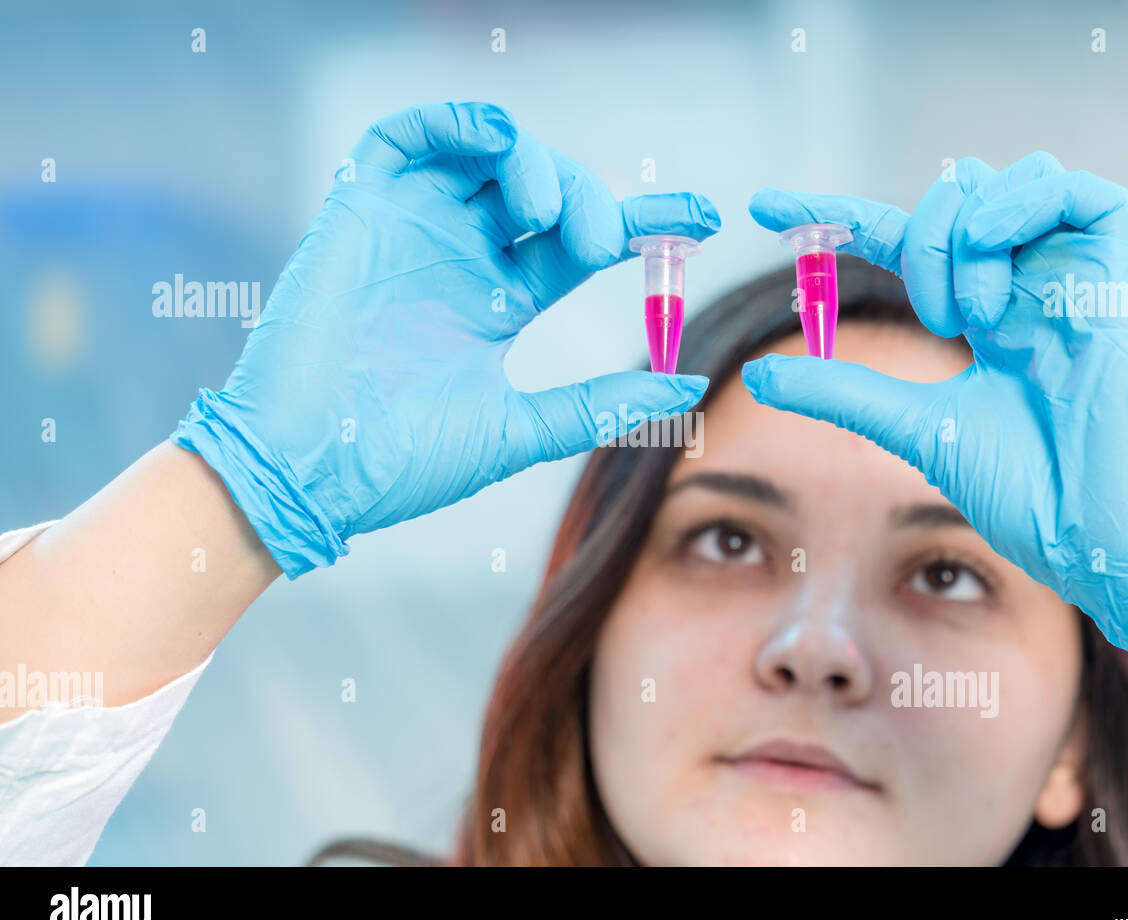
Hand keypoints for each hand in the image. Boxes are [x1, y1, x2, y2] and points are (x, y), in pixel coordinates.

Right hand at [172, 101, 718, 577]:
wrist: (310, 475)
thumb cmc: (402, 463)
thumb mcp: (520, 431)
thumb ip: (598, 404)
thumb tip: (687, 389)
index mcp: (499, 301)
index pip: (581, 242)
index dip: (642, 220)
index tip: (704, 218)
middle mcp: (461, 257)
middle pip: (544, 191)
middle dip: (588, 201)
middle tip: (602, 246)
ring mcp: (412, 230)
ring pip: (485, 153)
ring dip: (532, 162)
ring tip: (548, 213)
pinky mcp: (359, 211)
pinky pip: (404, 136)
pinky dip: (455, 122)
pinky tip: (497, 141)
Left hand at [743, 153, 1127, 717]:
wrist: (1096, 536)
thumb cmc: (1025, 493)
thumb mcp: (913, 428)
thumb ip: (841, 393)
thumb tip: (759, 375)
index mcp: (985, 317)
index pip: (904, 242)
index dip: (838, 217)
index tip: (766, 209)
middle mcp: (1028, 287)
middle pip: (959, 199)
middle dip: (924, 237)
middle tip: (935, 318)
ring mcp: (1074, 280)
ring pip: (1014, 182)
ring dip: (968, 233)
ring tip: (969, 312)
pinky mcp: (1120, 279)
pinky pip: (1083, 193)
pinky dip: (1023, 203)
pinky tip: (993, 255)